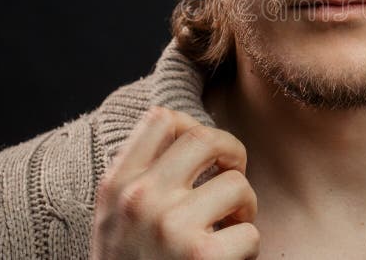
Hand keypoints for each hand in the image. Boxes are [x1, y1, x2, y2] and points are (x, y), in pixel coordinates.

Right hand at [90, 106, 259, 259]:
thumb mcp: (115, 218)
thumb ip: (141, 177)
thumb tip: (191, 132)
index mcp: (117, 185)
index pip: (162, 119)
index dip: (194, 126)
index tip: (204, 153)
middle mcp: (140, 199)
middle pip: (205, 138)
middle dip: (233, 153)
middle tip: (234, 176)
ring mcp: (170, 226)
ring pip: (237, 185)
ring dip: (244, 208)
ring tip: (227, 230)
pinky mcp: (201, 256)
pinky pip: (250, 231)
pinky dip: (247, 248)